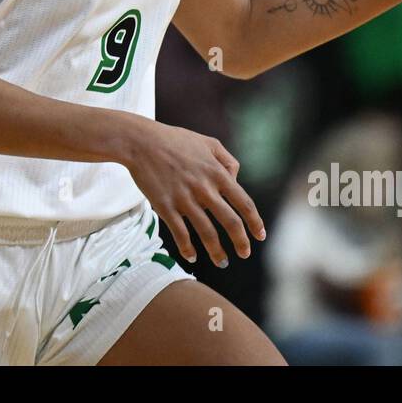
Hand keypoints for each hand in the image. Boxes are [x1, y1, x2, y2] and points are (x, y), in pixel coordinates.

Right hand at [121, 121, 265, 266]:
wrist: (141, 142)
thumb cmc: (175, 140)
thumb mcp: (208, 143)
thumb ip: (227, 160)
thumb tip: (236, 179)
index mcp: (217, 173)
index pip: (244, 203)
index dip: (255, 222)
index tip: (260, 236)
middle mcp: (204, 188)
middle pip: (230, 222)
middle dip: (241, 242)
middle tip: (245, 254)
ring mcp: (184, 198)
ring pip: (207, 232)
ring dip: (217, 251)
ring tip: (222, 262)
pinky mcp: (165, 206)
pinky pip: (180, 233)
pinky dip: (187, 248)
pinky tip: (191, 257)